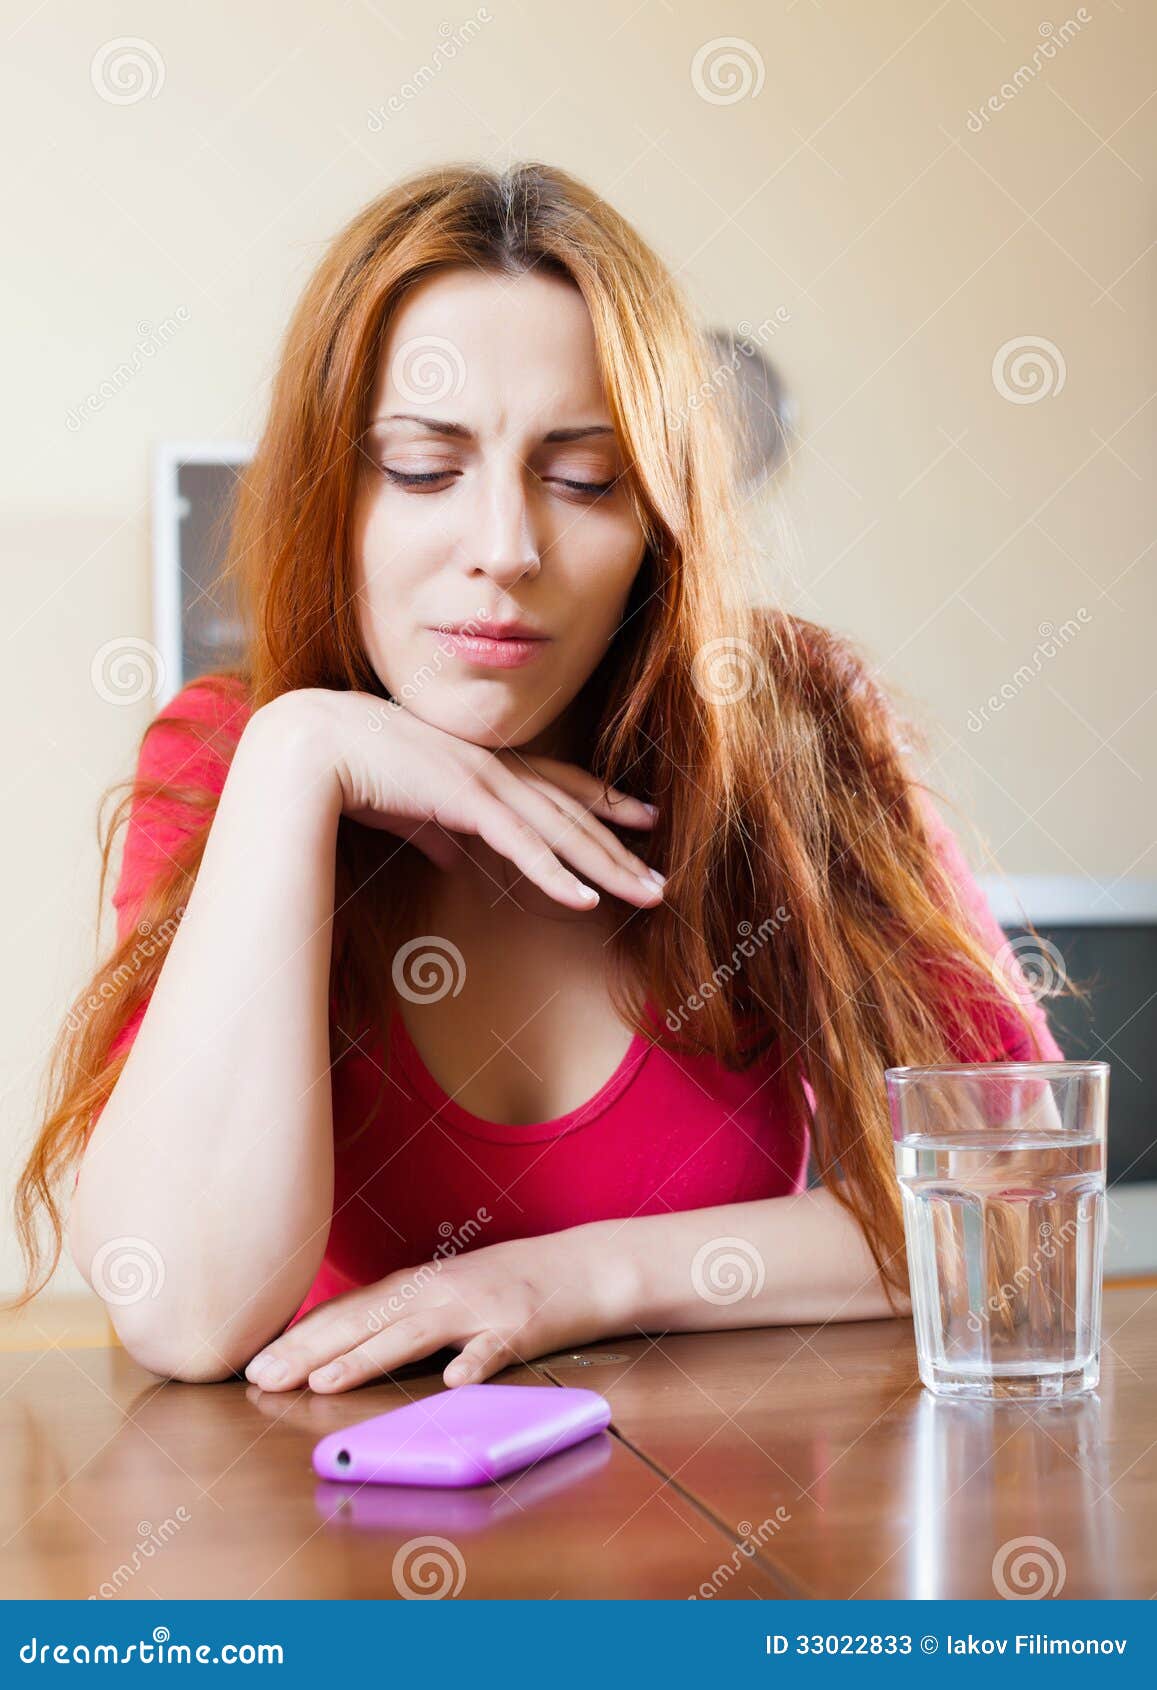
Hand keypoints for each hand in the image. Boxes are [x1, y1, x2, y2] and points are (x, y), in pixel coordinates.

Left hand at [242, 1223, 634, 1393]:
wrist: (585, 1265)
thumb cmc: (510, 1286)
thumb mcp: (449, 1292)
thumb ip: (402, 1315)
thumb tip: (341, 1345)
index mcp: (419, 1287)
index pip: (348, 1310)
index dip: (300, 1336)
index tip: (253, 1361)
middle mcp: (440, 1291)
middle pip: (366, 1320)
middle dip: (310, 1350)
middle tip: (262, 1376)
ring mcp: (480, 1307)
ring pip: (415, 1332)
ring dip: (367, 1357)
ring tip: (324, 1383)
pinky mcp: (521, 1325)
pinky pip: (494, 1349)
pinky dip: (473, 1363)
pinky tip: (452, 1383)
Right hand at [246, 687, 665, 911]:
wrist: (309, 744)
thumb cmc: (348, 770)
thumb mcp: (404, 806)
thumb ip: (433, 828)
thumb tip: (449, 854)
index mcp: (480, 765)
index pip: (556, 785)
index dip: (601, 802)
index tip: (640, 818)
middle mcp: (493, 768)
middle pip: (574, 812)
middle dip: (622, 846)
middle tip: (662, 877)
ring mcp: (483, 781)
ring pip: (562, 829)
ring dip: (610, 865)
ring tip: (650, 894)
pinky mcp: (464, 800)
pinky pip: (521, 844)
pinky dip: (556, 873)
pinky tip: (587, 900)